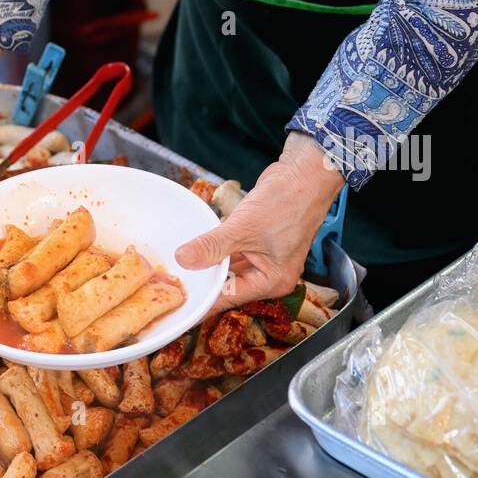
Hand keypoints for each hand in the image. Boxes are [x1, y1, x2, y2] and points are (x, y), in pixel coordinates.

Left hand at [175, 132, 343, 310]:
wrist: (305, 172)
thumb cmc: (289, 201)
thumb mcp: (243, 227)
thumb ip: (212, 246)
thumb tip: (184, 260)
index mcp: (272, 281)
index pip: (229, 298)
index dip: (203, 302)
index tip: (180, 306)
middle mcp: (268, 273)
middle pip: (227, 285)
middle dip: (202, 282)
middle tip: (172, 284)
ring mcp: (262, 257)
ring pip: (226, 267)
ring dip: (206, 265)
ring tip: (177, 269)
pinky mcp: (255, 241)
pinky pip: (229, 251)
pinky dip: (214, 250)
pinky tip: (193, 249)